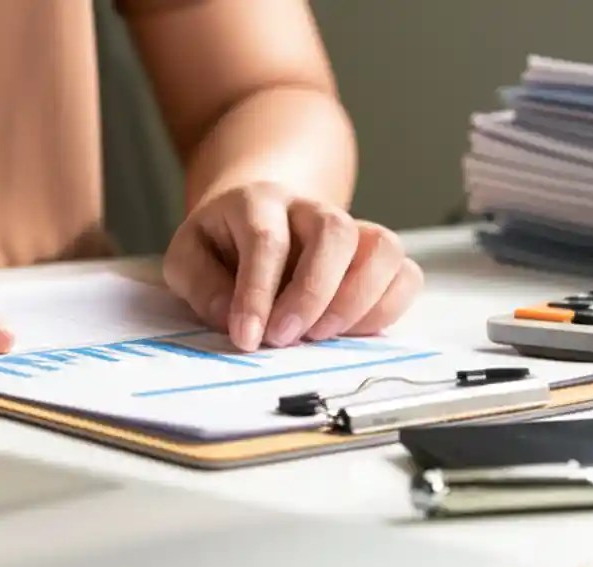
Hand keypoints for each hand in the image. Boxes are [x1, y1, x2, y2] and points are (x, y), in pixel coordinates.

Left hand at [161, 182, 423, 350]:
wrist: (256, 218)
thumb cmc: (220, 245)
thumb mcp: (188, 258)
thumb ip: (201, 285)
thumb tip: (232, 319)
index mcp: (258, 202)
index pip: (267, 240)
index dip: (257, 293)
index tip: (247, 339)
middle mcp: (312, 208)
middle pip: (335, 232)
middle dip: (313, 294)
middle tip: (285, 338)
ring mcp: (352, 228)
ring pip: (383, 247)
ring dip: (357, 301)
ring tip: (320, 337)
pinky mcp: (376, 255)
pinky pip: (405, 274)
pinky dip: (385, 309)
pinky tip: (350, 332)